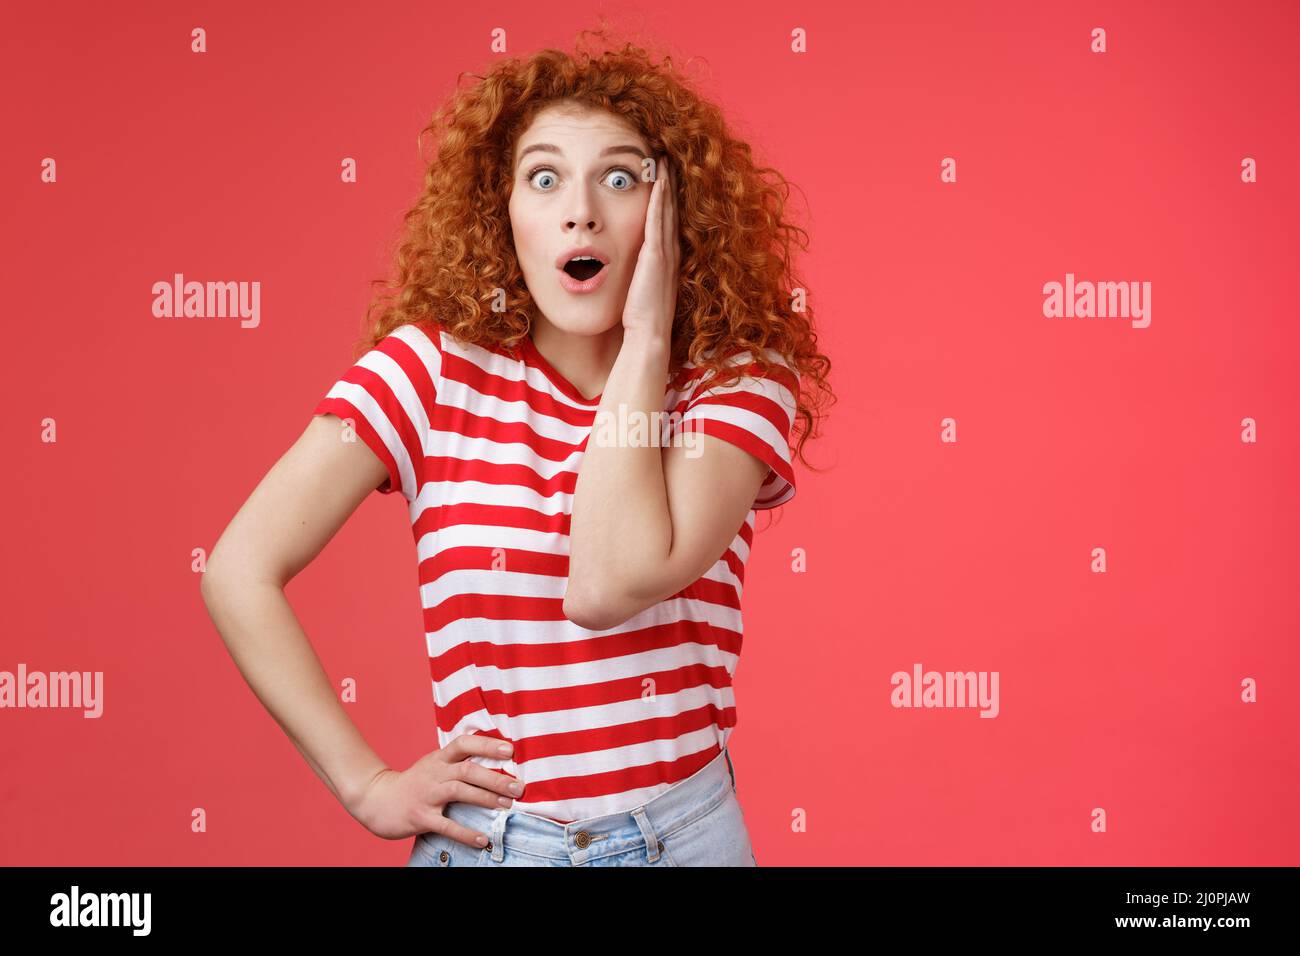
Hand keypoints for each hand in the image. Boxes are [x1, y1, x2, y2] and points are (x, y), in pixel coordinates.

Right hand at [345, 734, 522, 848]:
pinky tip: (481, 838)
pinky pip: (446, 825)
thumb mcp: (434, 765)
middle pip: (468, 770)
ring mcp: (427, 795)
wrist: (376, 800)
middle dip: (496, 778)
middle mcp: (434, 773)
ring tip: (507, 806)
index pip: (464, 743)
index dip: (487, 745)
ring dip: (486, 799)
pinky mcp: (420, 817)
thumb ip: (458, 762)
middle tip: (519, 787)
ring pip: (459, 792)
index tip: (510, 750)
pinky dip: (465, 832)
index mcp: (438, 758)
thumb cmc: (414, 783)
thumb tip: (494, 761)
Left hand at [621, 154, 679, 340]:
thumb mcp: (641, 289)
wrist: (648, 334)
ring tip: (664, 160)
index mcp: (665, 259)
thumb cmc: (642, 318)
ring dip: (666, 184)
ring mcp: (665, 253)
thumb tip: (629, 267)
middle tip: (668, 158)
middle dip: (670, 183)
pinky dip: (660, 200)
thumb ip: (638, 273)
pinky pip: (658, 221)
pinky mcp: (656, 256)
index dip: (667, 198)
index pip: (667, 221)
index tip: (664, 177)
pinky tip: (659, 181)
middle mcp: (669, 252)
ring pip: (667, 210)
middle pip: (671, 209)